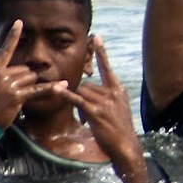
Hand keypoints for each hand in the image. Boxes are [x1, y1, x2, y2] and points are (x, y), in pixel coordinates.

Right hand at [0, 20, 63, 128]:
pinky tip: (64, 85)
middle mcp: (0, 73)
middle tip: (12, 92)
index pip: (5, 49)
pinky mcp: (17, 96)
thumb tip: (16, 65)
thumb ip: (0, 71)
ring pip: (31, 77)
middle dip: (25, 78)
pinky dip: (52, 88)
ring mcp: (9, 85)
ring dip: (30, 86)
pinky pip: (39, 89)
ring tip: (15, 97)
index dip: (13, 36)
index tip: (20, 22)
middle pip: (25, 68)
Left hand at [60, 36, 141, 157]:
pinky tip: (56, 90)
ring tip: (89, 121)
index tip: (97, 37)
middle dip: (82, 98)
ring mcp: (104, 101)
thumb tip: (89, 96)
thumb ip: (106, 98)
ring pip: (81, 93)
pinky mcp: (95, 111)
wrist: (125, 145)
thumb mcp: (118, 109)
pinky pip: (77, 100)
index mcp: (118, 90)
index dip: (102, 53)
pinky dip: (65, 95)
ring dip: (80, 106)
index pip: (107, 68)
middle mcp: (112, 92)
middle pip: (87, 85)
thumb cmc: (120, 130)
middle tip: (89, 115)